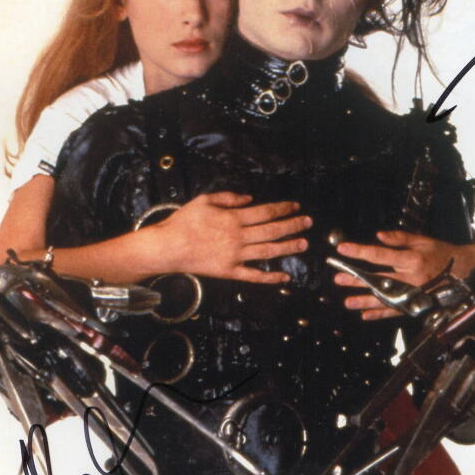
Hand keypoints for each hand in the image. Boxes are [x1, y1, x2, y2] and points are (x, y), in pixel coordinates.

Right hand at [158, 192, 310, 283]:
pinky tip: (284, 277)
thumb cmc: (183, 222)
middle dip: (292, 225)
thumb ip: (229, 197)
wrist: (167, 246)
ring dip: (288, 247)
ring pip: (267, 251)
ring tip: (303, 244)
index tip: (295, 206)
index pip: (265, 212)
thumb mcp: (204, 200)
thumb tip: (250, 199)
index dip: (283, 209)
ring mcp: (235, 256)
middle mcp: (237, 237)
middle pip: (271, 230)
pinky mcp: (229, 271)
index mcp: (233, 218)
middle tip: (307, 222)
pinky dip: (270, 277)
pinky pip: (253, 276)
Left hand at [333, 229, 474, 319]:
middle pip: (379, 279)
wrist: (466, 271)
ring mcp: (414, 294)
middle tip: (338, 278)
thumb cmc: (442, 253)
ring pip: (385, 298)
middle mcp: (412, 278)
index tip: (342, 249)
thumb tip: (378, 235)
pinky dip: (380, 314)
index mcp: (412, 259)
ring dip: (364, 301)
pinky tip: (365, 315)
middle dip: (357, 279)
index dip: (360, 252)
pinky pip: (396, 311)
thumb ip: (400, 238)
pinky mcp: (417, 304)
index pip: (380, 255)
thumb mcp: (424, 240)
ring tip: (347, 302)